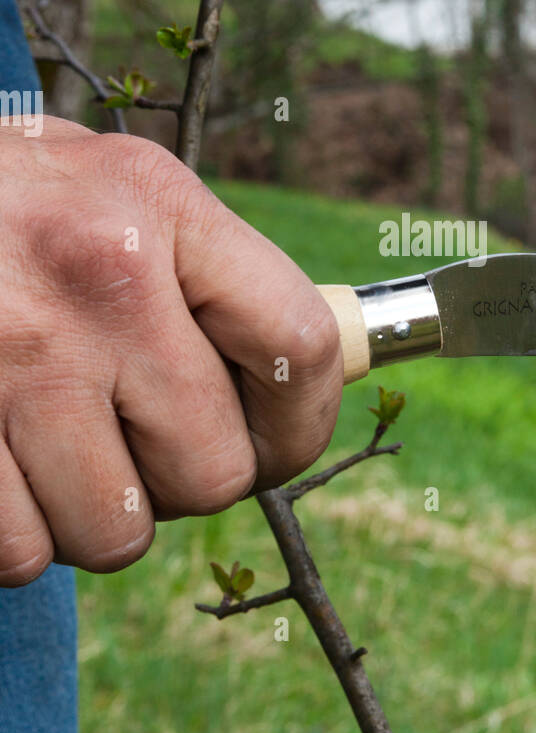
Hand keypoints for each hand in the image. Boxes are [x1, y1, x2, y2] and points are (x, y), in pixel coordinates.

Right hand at [0, 118, 341, 585]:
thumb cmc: (2, 197)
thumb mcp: (109, 182)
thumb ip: (205, 265)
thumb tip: (308, 368)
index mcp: (158, 205)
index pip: (301, 344)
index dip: (302, 422)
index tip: (274, 440)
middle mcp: (96, 278)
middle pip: (215, 472)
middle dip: (180, 482)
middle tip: (135, 441)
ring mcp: (11, 356)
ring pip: (115, 534)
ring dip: (94, 516)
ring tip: (57, 449)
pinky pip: (17, 549)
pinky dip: (14, 534)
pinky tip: (1, 467)